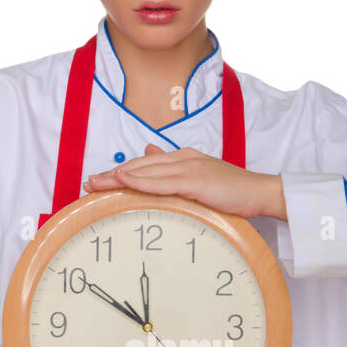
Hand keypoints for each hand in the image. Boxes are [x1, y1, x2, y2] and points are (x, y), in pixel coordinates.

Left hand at [83, 145, 285, 219]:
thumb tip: (149, 154)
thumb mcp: (200, 178)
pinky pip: (160, 182)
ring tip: (95, 185)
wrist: (259, 192)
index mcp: (182, 159)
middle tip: (87, 184)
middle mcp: (182, 159)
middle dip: (110, 175)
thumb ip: (174, 169)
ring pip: (145, 172)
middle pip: (138, 166)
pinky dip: (139, 182)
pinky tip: (122, 183)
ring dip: (117, 178)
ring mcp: (188, 168)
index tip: (99, 180)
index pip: (144, 166)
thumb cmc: (232, 190)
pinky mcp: (194, 181)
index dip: (119, 172)